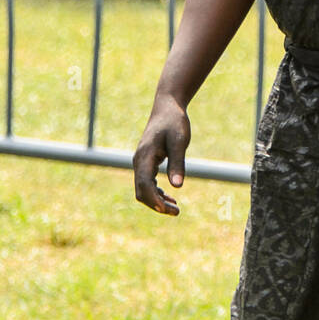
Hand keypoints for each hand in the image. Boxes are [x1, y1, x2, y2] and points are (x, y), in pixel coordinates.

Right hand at [133, 94, 190, 214]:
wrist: (167, 107)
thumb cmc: (174, 122)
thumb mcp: (179, 141)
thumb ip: (177, 163)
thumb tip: (178, 186)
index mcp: (145, 156)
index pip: (144, 184)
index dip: (154, 199)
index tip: (167, 210)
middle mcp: (139, 162)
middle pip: (142, 191)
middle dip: (157, 205)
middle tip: (177, 212)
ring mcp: (140, 163)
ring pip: (143, 190)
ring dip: (157, 201)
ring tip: (176, 209)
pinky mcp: (146, 162)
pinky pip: (147, 183)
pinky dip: (157, 193)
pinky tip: (170, 197)